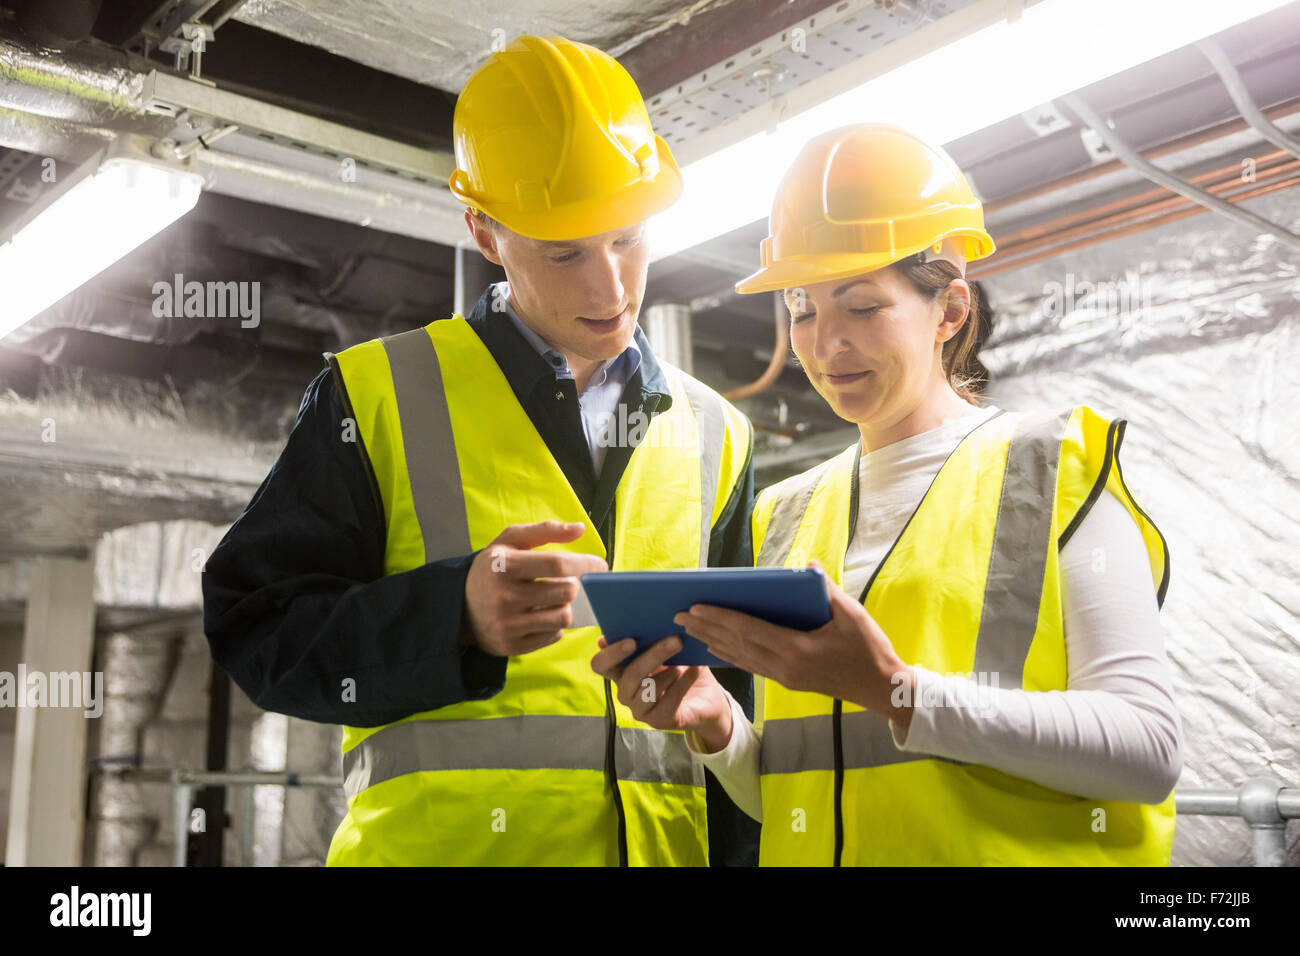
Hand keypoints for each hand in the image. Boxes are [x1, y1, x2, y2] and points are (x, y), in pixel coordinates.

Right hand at [463, 520, 606, 656]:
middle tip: (572, 582)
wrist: (460, 606)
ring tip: (557, 599)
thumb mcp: (510, 541)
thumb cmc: (494, 568)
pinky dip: (555, 625)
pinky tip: (543, 615)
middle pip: (565, 592)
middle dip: (576, 585)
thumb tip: (580, 528)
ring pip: (562, 617)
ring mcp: (507, 624)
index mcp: (504, 565)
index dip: (585, 564)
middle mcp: (504, 597)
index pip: (558, 564)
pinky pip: (553, 636)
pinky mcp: (511, 646)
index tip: (599, 566)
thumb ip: (545, 530)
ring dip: (566, 606)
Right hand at [590, 636, 733, 753]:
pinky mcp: (658, 721)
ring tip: (685, 663)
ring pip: (648, 689)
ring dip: (670, 672)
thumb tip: (648, 620)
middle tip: (675, 641)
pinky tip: (693, 673)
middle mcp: (625, 691)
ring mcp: (640, 709)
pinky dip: (682, 685)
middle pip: (630, 675)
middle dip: (653, 656)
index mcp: (620, 671)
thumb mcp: (669, 649)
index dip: (611, 653)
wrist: (706, 697)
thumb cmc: (683, 668)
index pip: (600, 664)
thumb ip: (653, 638)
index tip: (631, 640)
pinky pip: (668, 702)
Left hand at [674, 560, 915, 729]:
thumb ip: (826, 590)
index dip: (719, 618)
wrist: (883, 689)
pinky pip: (752, 666)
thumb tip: (806, 566)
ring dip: (712, 642)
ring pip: (740, 658)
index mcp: (796, 650)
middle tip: (678, 616)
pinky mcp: (788, 683)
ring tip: (689, 630)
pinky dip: (731, 656)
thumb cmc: (869, 649)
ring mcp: (784, 678)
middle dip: (705, 629)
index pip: (748, 630)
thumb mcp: (852, 615)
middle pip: (736, 645)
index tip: (695, 607)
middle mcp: (784, 667)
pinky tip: (717, 648)